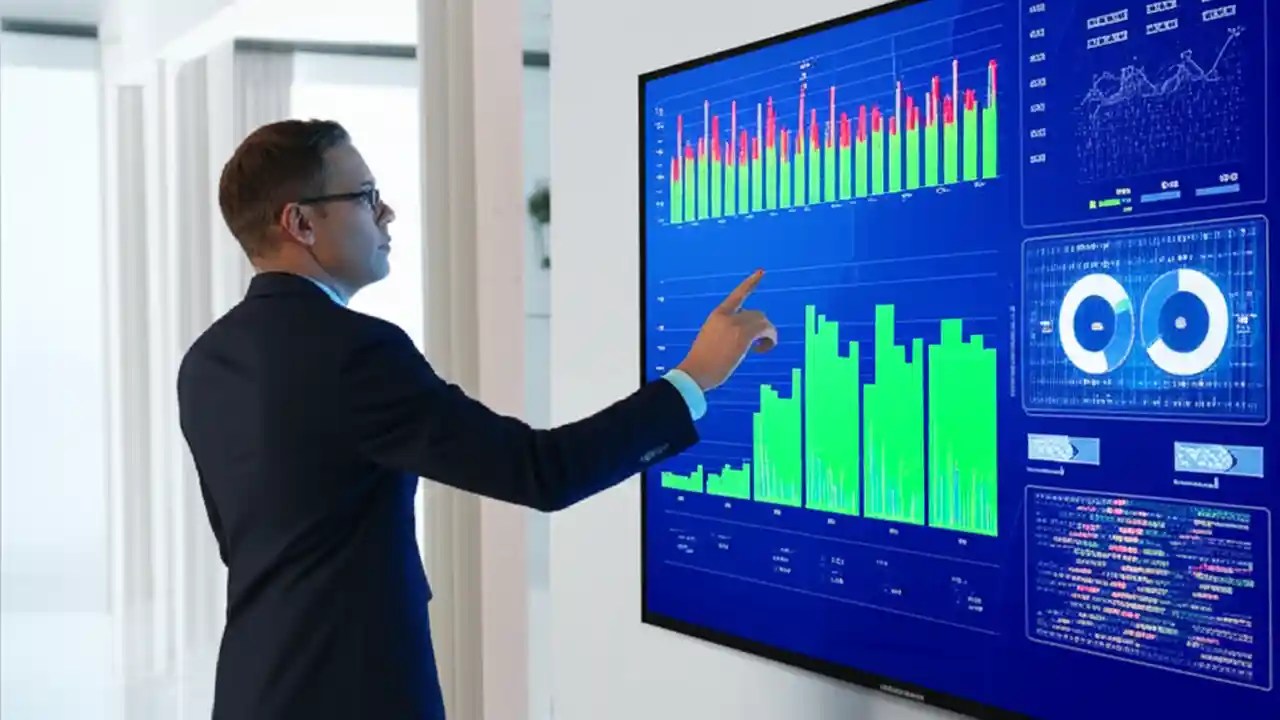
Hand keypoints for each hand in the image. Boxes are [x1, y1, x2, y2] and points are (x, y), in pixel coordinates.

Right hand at [675, 269, 777, 391]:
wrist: (695, 372)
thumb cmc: (701, 363)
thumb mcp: (711, 340)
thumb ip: (727, 333)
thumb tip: (746, 339)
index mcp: (717, 315)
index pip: (738, 294)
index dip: (751, 283)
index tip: (762, 272)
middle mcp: (727, 316)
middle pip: (756, 313)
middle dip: (761, 327)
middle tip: (759, 345)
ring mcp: (735, 324)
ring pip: (763, 321)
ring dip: (767, 334)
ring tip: (761, 348)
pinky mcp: (743, 335)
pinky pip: (767, 330)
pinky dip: (771, 339)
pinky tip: (764, 349)